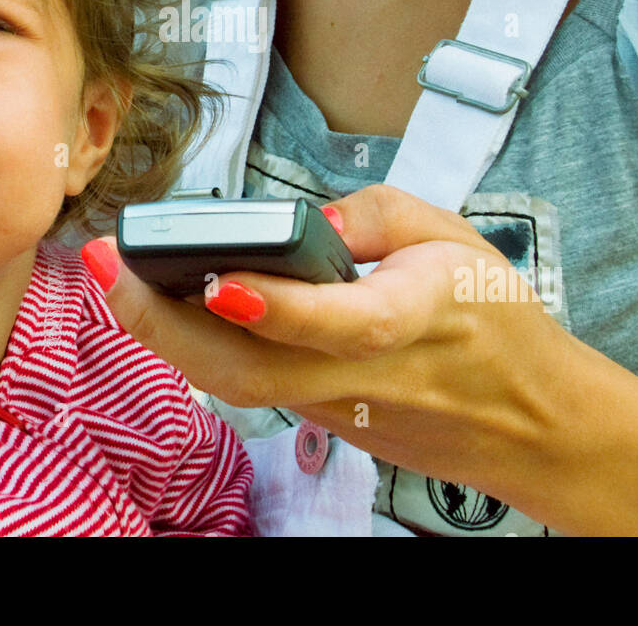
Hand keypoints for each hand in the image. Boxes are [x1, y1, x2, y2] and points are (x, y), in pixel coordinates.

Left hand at [80, 184, 574, 497]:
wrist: (527, 422)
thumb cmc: (495, 322)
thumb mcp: (455, 236)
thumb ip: (373, 215)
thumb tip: (299, 224)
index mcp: (416, 319)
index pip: (339, 322)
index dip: (277, 305)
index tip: (218, 277)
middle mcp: (365, 376)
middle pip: (252, 369)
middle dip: (166, 321)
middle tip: (110, 263)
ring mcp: (335, 408)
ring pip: (236, 385)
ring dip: (165, 333)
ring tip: (114, 274)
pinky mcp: (318, 418)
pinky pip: (244, 385)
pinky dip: (194, 347)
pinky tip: (157, 305)